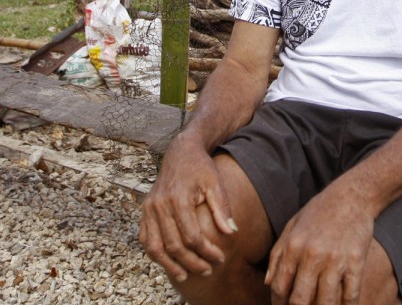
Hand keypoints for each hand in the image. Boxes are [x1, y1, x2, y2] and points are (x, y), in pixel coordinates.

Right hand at [139, 135, 236, 281]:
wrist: (181, 151)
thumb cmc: (201, 167)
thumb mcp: (216, 183)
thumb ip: (222, 208)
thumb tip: (231, 232)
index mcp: (179, 199)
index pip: (192, 236)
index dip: (206, 251)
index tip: (220, 258)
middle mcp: (160, 206)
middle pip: (174, 246)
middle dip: (191, 262)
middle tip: (207, 270)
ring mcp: (150, 209)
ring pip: (156, 247)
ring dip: (170, 265)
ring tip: (186, 275)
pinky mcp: (145, 210)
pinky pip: (145, 239)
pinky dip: (155, 254)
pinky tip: (169, 261)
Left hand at [265, 183, 374, 304]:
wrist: (352, 195)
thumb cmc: (320, 211)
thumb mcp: (292, 225)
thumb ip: (278, 253)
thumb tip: (268, 283)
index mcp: (294, 246)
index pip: (279, 288)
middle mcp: (312, 254)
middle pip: (300, 300)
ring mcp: (336, 259)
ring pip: (325, 303)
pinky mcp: (356, 261)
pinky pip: (351, 296)